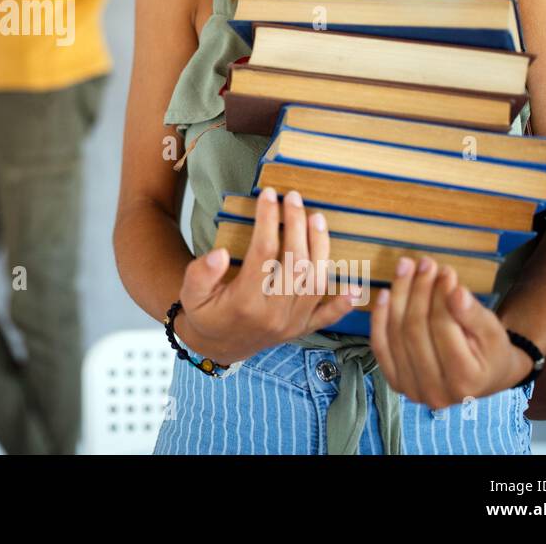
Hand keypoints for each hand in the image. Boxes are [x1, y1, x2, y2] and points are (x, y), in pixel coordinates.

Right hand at [175, 187, 359, 365]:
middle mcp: (273, 313)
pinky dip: (343, 303)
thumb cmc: (204, 314)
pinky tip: (354, 286)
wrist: (216, 349)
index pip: (263, 252)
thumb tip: (220, 253)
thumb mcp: (190, 294)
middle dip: (296, 225)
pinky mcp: (300, 329)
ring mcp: (290, 323)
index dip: (268, 220)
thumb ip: (200, 274)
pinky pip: (327, 317)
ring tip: (316, 218)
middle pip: (294, 262)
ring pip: (315, 281)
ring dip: (320, 248)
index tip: (268, 196)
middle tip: (293, 198)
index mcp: (245, 301)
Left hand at [370, 257, 534, 408]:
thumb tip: (456, 291)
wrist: (483, 375)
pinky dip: (380, 317)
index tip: (445, 270)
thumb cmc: (491, 350)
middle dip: (418, 290)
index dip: (441, 295)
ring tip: (406, 267)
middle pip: (416, 330)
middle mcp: (435, 393)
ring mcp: (411, 390)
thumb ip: (474, 314)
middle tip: (424, 263)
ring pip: (396, 334)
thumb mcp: (493, 331)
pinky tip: (386, 293)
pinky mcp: (395, 382)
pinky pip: (380, 345)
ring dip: (399, 296)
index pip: (443, 327)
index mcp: (465, 381)